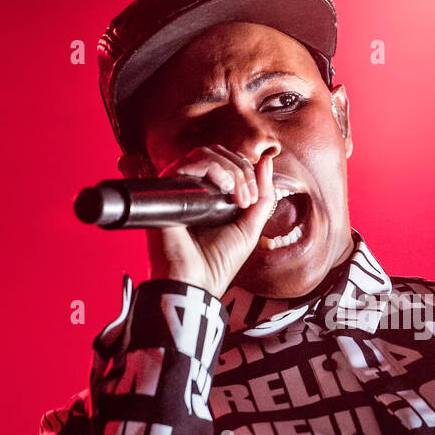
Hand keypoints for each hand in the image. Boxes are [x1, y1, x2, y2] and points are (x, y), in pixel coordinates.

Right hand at [142, 145, 279, 296]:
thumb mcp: (251, 227)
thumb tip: (267, 161)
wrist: (197, 281)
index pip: (230, 162)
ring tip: (236, 194)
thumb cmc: (220, 261)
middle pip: (218, 153)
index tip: (253, 198)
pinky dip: (211, 168)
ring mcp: (181, 189)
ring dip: (229, 169)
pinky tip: (223, 187)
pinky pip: (187, 164)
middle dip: (241, 170)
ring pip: (204, 154)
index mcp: (214, 196)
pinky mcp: (167, 191)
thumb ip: (263, 196)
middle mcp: (196, 189)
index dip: (247, 172)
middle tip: (246, 198)